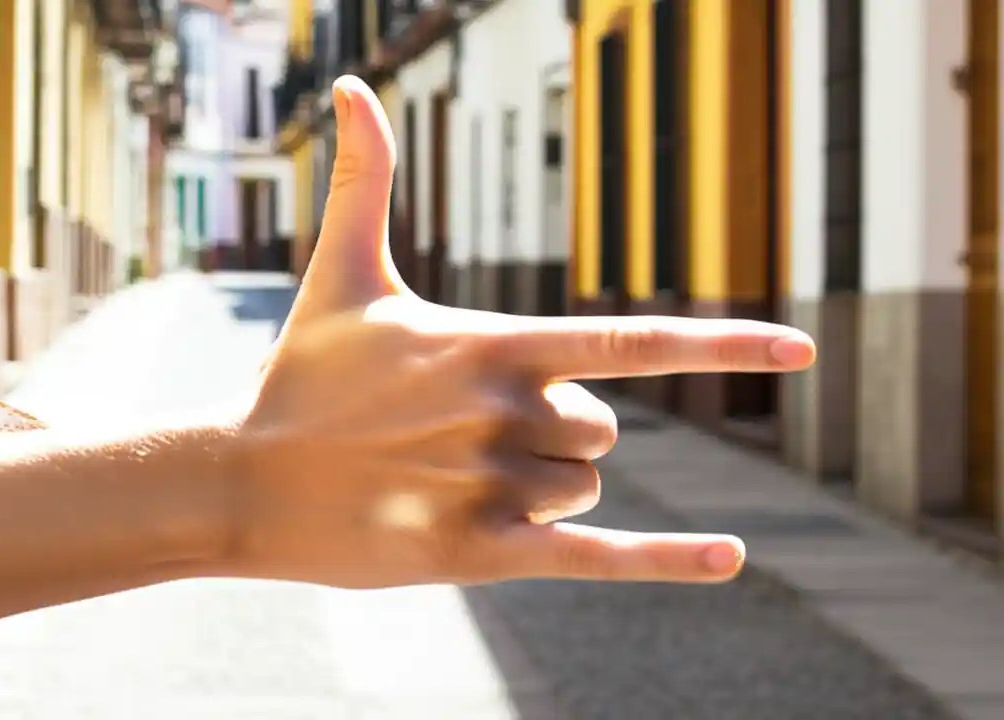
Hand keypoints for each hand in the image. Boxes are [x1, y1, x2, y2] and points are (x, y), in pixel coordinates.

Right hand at [223, 76, 814, 588]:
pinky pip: (593, 556)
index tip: (797, 347)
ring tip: (455, 478)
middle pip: (601, 429)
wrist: (244, 478)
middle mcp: (502, 414)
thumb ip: (364, 178)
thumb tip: (346, 84)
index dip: (720, 342)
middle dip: (558, 431)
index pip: (628, 340)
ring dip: (541, 486)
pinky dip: (665, 560)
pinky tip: (728, 561)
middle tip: (470, 435)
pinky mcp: (476, 550)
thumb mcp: (339, 273)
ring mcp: (491, 485)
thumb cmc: (300, 373)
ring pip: (583, 488)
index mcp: (489, 344)